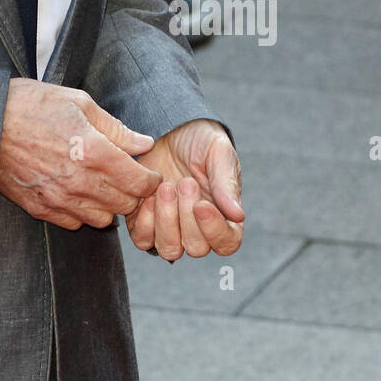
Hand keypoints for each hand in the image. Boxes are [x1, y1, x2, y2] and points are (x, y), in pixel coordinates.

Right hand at [0, 79, 162, 229]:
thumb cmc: (31, 105)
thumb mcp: (78, 102)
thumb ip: (115, 128)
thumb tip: (144, 143)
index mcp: (93, 151)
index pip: (140, 182)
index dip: (151, 180)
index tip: (149, 173)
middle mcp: (79, 181)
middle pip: (125, 204)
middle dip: (133, 192)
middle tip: (126, 177)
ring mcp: (58, 198)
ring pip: (102, 218)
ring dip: (108, 204)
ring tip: (100, 184)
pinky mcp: (39, 208)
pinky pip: (74, 223)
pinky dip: (81, 211)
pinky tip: (76, 191)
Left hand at [126, 118, 243, 260]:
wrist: (170, 131)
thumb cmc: (201, 142)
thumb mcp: (219, 154)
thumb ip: (227, 184)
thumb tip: (238, 216)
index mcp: (224, 217)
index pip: (226, 243)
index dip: (214, 230)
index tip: (201, 205)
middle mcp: (199, 229)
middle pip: (196, 247)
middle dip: (186, 216)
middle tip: (184, 183)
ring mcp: (171, 229)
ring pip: (169, 249)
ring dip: (165, 221)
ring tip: (165, 188)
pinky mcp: (146, 222)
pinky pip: (143, 239)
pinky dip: (144, 222)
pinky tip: (149, 196)